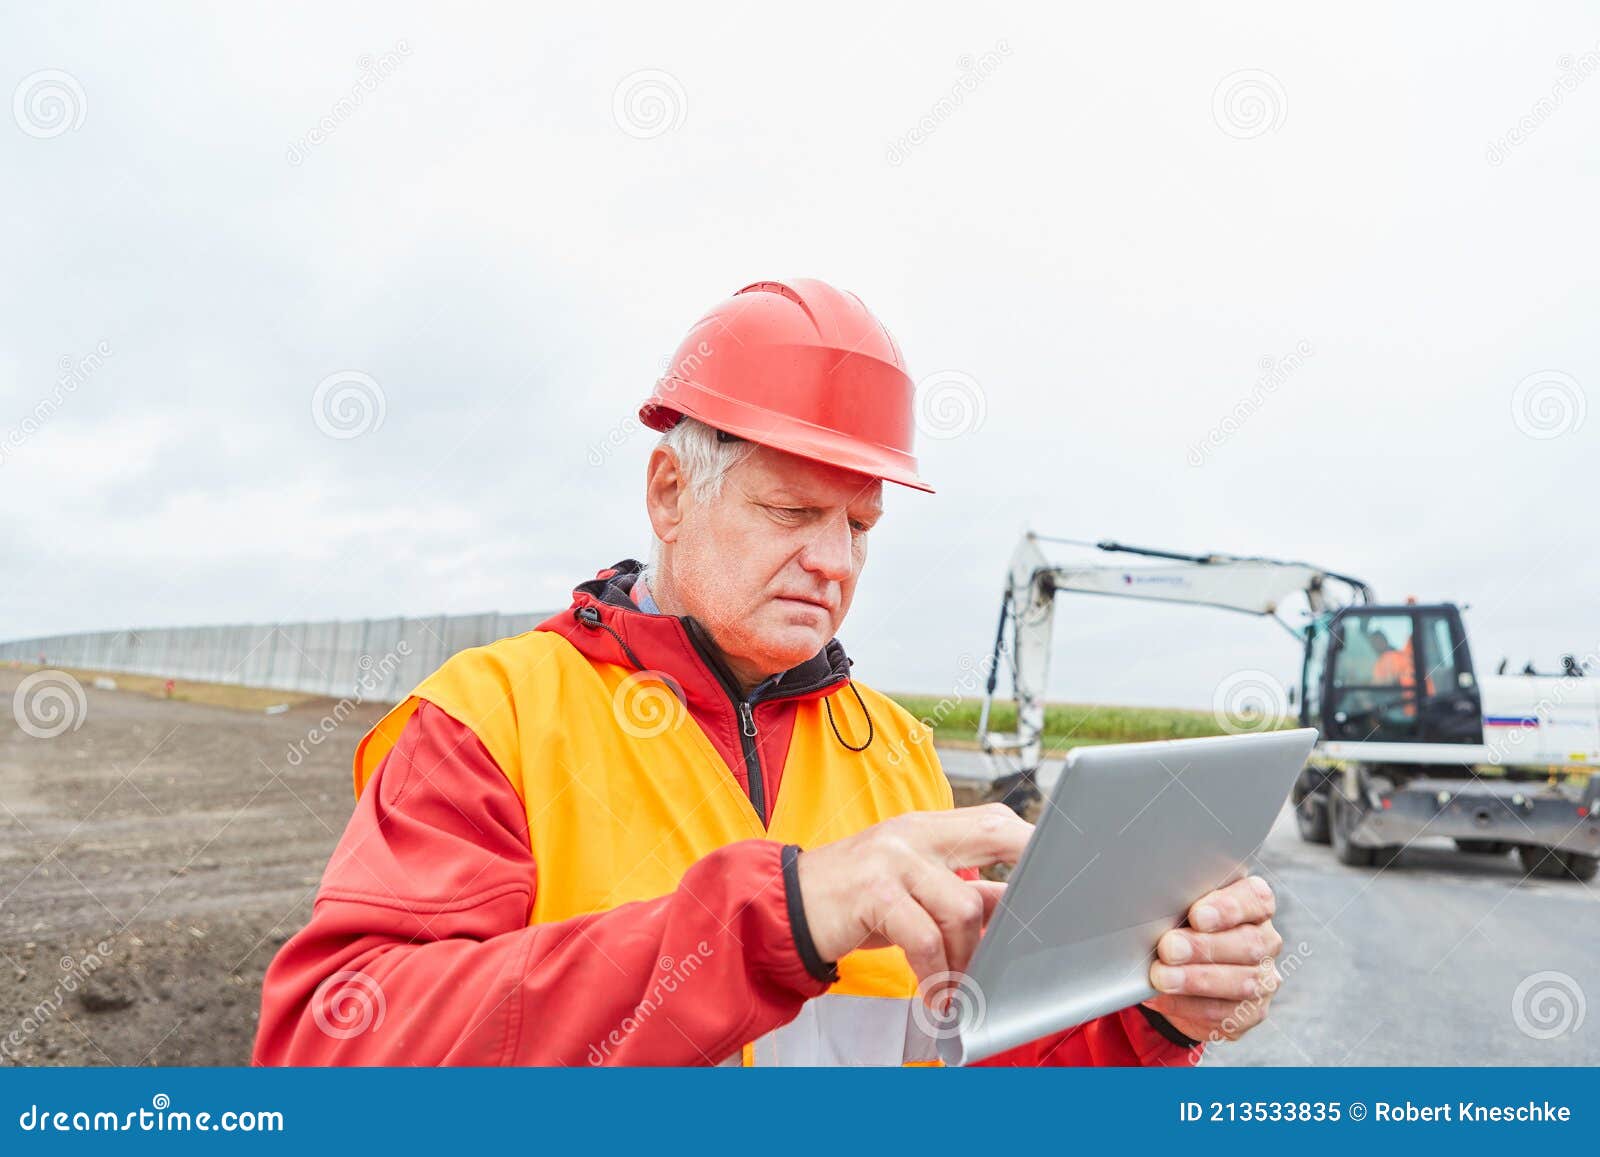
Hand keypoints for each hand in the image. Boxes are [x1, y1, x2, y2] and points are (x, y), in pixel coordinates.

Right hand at [795, 804, 1027, 1006]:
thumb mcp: (908, 889)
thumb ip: (955, 891)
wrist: (784, 907)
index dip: (1033, 844)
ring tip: (956, 986)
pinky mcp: (873, 892)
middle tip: (1038, 923)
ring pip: (962, 907)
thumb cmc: (852, 902)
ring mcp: (893, 858)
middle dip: (1027, 874)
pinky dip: (936, 975)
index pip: (995, 820)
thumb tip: (1009, 910)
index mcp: (926, 826)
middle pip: (994, 834)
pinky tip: (935, 996)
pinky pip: (925, 939)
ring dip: (966, 957)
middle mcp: (913, 833)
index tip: (1062, 872)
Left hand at [1143, 875, 1282, 1044]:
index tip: (1196, 916)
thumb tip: (1151, 914)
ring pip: (1241, 982)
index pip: (1257, 900)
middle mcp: (1266, 942)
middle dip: (1204, 948)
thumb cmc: (1183, 927)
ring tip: (1162, 977)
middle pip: (1249, 943)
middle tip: (1169, 949)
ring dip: (1195, 980)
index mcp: (1255, 907)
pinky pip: (1225, 1014)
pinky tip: (1161, 997)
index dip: (1229, 908)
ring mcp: (1263, 980)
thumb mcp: (1181, 909)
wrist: (1183, 971)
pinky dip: (1188, 1006)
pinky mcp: (1250, 1013)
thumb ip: (1178, 906)